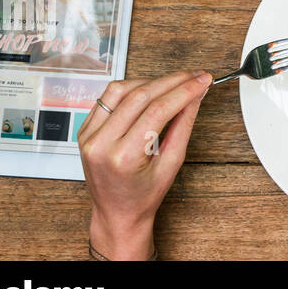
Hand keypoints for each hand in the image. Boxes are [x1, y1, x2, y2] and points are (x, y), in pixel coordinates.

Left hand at [78, 70, 210, 260]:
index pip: (158, 110)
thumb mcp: (172, 163)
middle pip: (141, 95)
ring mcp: (89, 136)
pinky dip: (132, 88)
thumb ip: (184, 124)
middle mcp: (101, 144)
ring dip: (152, 81)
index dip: (184, 90)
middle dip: (173, 81)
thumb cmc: (143, 195)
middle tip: (195, 75)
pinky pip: (108, 97)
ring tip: (174, 83)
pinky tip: (149, 90)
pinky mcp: (85, 130)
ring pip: (122, 89)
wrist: (117, 213)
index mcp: (123, 157)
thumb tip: (196, 94)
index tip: (202, 80)